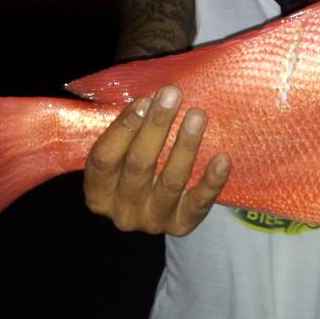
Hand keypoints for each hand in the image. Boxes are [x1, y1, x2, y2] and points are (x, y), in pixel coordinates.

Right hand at [83, 85, 229, 235]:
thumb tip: (150, 92)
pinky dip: (211, 182)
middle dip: (156, 126)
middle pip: (138, 166)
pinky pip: (199, 204)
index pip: (104, 159)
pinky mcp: (181, 226)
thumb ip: (128, 127)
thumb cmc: (135, 162)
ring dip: (185, 146)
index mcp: (97, 193)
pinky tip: (222, 158)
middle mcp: (121, 212)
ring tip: (197, 115)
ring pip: (170, 181)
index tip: (144, 99)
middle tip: (172, 95)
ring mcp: (152, 222)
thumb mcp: (121, 150)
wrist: (154, 203)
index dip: (124, 128)